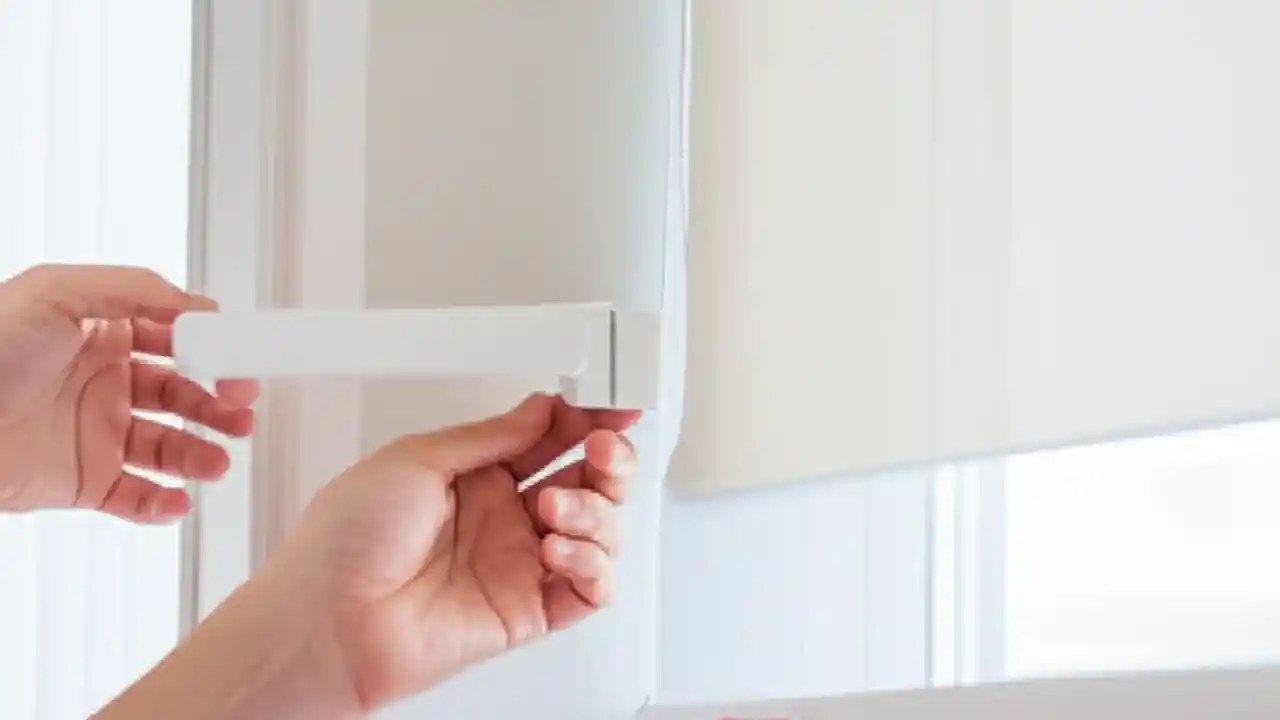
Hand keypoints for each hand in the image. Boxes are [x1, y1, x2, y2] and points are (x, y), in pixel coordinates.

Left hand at [0, 264, 258, 522]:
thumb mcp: (54, 291)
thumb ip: (134, 288)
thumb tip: (198, 304)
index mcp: (102, 334)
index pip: (177, 339)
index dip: (213, 350)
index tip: (240, 360)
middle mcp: (104, 383)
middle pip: (182, 395)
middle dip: (218, 405)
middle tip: (240, 412)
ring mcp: (96, 435)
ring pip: (169, 448)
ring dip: (201, 455)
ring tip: (216, 461)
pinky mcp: (82, 483)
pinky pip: (135, 498)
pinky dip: (162, 505)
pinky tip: (177, 501)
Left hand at [273, 393, 638, 710]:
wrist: (326, 620)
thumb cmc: (345, 542)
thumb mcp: (417, 458)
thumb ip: (491, 435)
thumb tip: (542, 409)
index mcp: (475, 476)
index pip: (552, 438)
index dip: (589, 420)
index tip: (612, 405)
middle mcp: (502, 518)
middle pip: (588, 481)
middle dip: (610, 459)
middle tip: (606, 447)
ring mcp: (518, 564)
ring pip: (599, 532)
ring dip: (593, 512)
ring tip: (553, 507)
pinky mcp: (528, 611)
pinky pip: (590, 589)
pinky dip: (592, 565)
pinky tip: (558, 550)